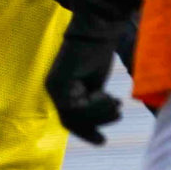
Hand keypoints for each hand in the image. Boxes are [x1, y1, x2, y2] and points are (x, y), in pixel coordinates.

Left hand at [45, 19, 128, 145]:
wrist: (97, 28)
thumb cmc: (99, 52)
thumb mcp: (96, 84)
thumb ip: (93, 103)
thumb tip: (96, 127)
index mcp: (62, 90)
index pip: (71, 120)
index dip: (86, 133)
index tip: (103, 141)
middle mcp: (54, 89)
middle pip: (71, 120)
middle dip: (94, 125)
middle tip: (116, 116)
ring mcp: (54, 86)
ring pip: (74, 115)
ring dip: (98, 114)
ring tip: (116, 104)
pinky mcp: (58, 82)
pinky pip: (74, 107)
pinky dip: (93, 107)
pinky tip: (107, 96)